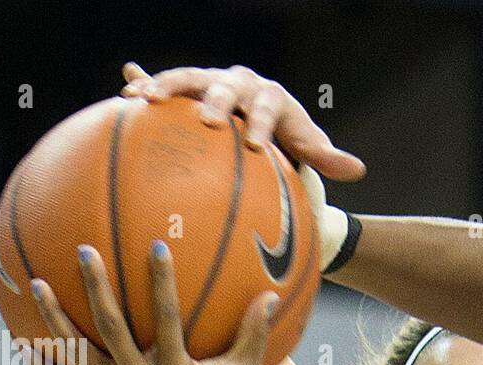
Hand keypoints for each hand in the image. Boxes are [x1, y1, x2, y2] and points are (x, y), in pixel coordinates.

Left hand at [29, 241, 274, 364]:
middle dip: (96, 290)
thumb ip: (254, 334)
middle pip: (110, 330)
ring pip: (79, 355)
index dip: (162, 283)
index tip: (155, 247)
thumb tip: (271, 295)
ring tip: (38, 286)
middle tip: (84, 253)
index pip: (166, 320)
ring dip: (56, 321)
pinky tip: (22, 344)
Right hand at [120, 61, 364, 179]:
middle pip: (227, 86)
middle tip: (208, 122)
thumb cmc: (288, 142)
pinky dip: (144, 84)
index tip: (256, 146)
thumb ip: (326, 157)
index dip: (263, 124)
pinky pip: (163, 86)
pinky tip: (124, 93)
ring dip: (168, 85)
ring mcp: (209, 84)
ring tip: (146, 97)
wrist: (263, 129)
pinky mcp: (185, 92)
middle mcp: (239, 83)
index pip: (269, 106)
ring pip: (189, 77)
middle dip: (218, 101)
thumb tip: (358, 169)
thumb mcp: (308, 149)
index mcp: (270, 95)